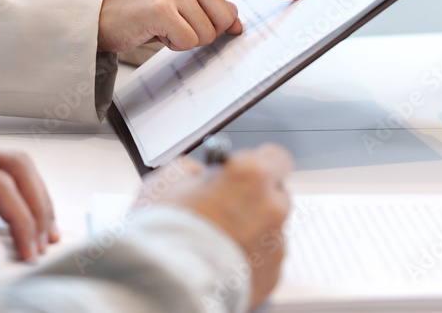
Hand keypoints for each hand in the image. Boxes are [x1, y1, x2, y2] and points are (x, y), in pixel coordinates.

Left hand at [0, 140, 57, 260]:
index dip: (21, 218)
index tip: (31, 251)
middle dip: (38, 204)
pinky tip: (31, 222)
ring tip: (47, 234)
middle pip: (16, 164)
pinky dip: (23, 198)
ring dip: (38, 199)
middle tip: (46, 241)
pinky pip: (5, 175)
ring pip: (17, 166)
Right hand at [97, 0, 307, 52]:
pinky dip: (175, 44)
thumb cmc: (146, 14)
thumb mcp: (183, 5)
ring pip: (211, 32)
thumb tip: (239, 26)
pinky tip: (157, 33)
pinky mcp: (163, 6)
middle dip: (206, 31)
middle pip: (227, 18)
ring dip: (189, 39)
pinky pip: (190, 40)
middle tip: (177, 25)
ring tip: (165, 28)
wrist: (104, 18)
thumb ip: (213, 8)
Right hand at [137, 144, 294, 308]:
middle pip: (274, 195)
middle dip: (254, 199)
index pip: (276, 157)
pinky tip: (222, 260)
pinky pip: (265, 260)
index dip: (260, 162)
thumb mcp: (165, 181)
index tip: (247, 169)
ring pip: (270, 230)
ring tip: (217, 241)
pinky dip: (248, 258)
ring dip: (250, 231)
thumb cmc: (165, 232)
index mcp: (250, 175)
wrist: (169, 284)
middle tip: (224, 207)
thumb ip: (191, 170)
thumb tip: (198, 173)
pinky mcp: (272, 275)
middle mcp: (271, 207)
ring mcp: (275, 244)